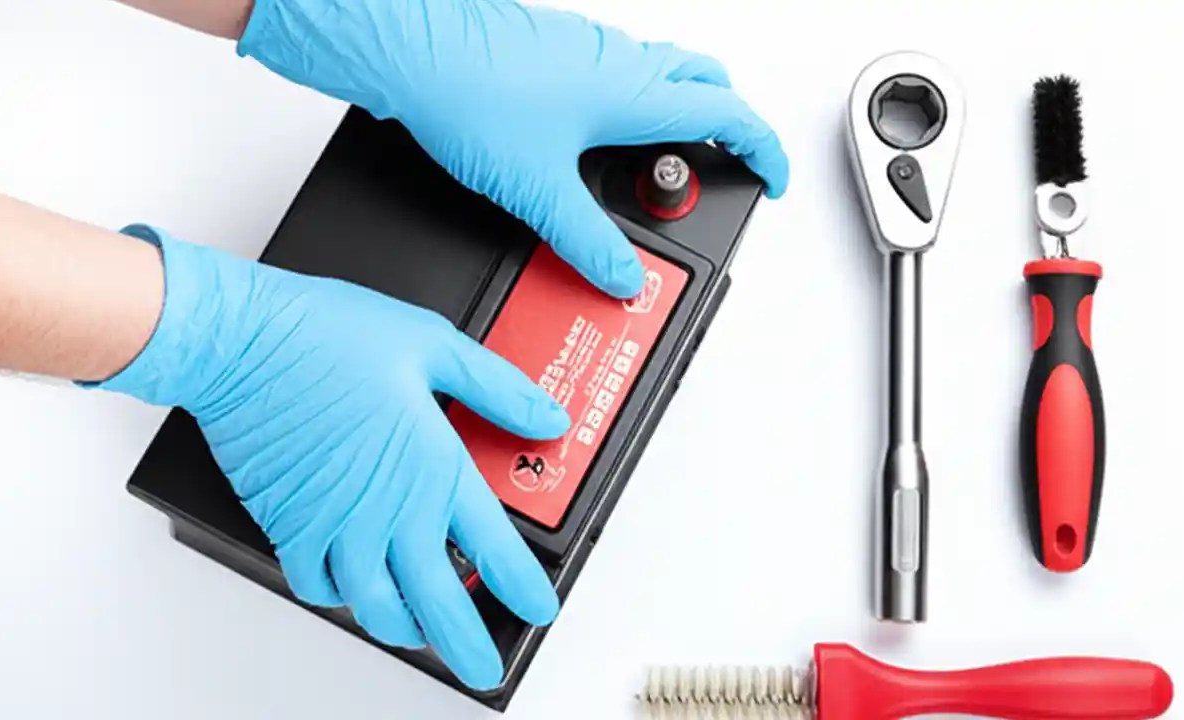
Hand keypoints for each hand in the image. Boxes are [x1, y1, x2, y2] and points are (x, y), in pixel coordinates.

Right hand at [92, 225, 568, 689]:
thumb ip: (496, 388)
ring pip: (376, 609)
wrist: (243, 343)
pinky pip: (316, 586)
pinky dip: (339, 596)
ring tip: (421, 628)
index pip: (494, 550)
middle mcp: (387, 510)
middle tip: (484, 668)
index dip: (523, 588)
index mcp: (432, 468)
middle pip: (438, 605)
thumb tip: (544, 417)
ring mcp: (335, 527)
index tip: (538, 608)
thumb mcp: (433, 345)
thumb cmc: (328, 337)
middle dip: (467, 647)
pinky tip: (351, 581)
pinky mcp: (289, 527)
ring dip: (406, 627)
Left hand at [236, 0, 787, 297]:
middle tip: (723, 159)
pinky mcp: (555, 48)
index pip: (730, 116)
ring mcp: (588, 48)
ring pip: (660, 69)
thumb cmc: (469, 95)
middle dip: (727, 120)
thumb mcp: (537, 191)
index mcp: (636, 94)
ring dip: (675, 106)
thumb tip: (619, 275)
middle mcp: (621, 61)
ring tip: (654, 160)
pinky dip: (628, 99)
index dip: (763, 150)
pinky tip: (590, 137)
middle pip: (707, 80)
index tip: (773, 178)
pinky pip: (615, 68)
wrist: (410, 48)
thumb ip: (586, 242)